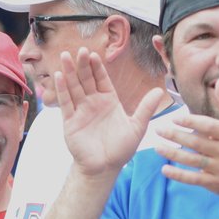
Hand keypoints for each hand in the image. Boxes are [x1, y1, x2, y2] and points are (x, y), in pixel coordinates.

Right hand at [54, 47, 163, 177]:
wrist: (104, 167)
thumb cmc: (121, 149)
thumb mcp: (137, 126)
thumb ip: (146, 108)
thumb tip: (160, 91)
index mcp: (109, 101)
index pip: (101, 79)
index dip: (97, 67)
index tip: (94, 54)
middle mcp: (93, 103)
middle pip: (86, 80)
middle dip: (83, 65)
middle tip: (81, 50)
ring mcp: (81, 111)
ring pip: (74, 87)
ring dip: (70, 72)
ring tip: (67, 56)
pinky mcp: (70, 121)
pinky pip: (66, 103)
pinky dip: (62, 89)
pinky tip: (59, 76)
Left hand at [154, 78, 218, 197]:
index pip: (209, 126)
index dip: (191, 122)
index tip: (174, 118)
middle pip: (197, 143)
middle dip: (176, 136)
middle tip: (159, 130)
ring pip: (193, 161)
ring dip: (173, 154)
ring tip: (157, 147)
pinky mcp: (215, 183)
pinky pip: (194, 179)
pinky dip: (179, 175)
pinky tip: (165, 169)